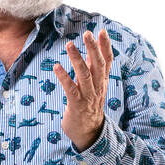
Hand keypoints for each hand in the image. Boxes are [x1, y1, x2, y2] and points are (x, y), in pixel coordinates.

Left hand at [53, 29, 112, 152]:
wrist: (89, 133)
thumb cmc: (89, 106)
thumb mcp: (94, 87)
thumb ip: (93, 70)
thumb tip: (90, 52)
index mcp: (102, 81)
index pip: (107, 61)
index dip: (106, 46)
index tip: (102, 31)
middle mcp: (98, 87)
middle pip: (98, 65)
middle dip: (93, 48)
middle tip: (87, 34)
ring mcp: (88, 96)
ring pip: (85, 75)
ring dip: (77, 59)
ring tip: (69, 45)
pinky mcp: (77, 105)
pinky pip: (71, 89)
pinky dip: (64, 77)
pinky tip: (56, 66)